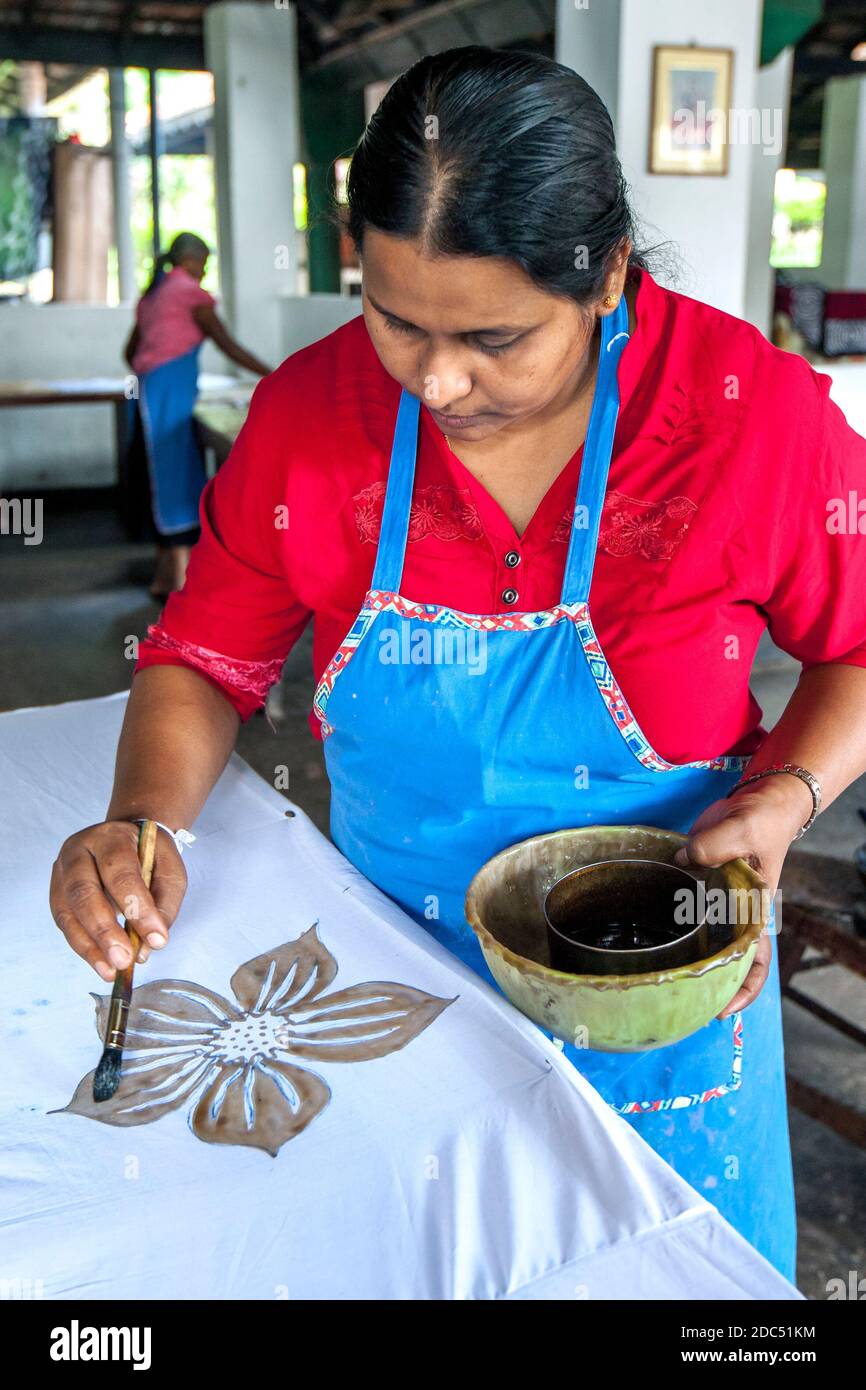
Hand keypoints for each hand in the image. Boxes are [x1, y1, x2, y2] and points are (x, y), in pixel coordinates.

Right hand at [50, 820, 186, 980]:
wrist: (126, 839)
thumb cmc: (149, 855)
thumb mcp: (169, 871)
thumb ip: (164, 905)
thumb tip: (150, 945)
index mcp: (110, 836)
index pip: (120, 872)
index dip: (138, 907)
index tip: (156, 938)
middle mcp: (78, 850)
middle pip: (84, 891)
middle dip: (105, 930)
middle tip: (124, 960)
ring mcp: (61, 872)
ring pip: (68, 912)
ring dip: (89, 946)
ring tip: (111, 970)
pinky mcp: (56, 893)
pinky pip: (65, 923)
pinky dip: (83, 947)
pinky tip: (101, 964)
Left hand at [672, 775, 811, 1018]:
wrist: (757, 801)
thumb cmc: (761, 820)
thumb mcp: (743, 829)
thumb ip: (714, 846)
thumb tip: (685, 860)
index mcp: (754, 910)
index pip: (755, 960)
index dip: (743, 989)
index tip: (723, 1010)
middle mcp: (733, 912)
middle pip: (721, 957)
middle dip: (703, 983)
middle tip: (672, 1001)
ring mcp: (713, 899)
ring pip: (697, 935)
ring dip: (680, 955)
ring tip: (652, 976)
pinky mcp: (695, 882)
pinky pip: (679, 906)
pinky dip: (665, 918)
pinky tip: (642, 929)